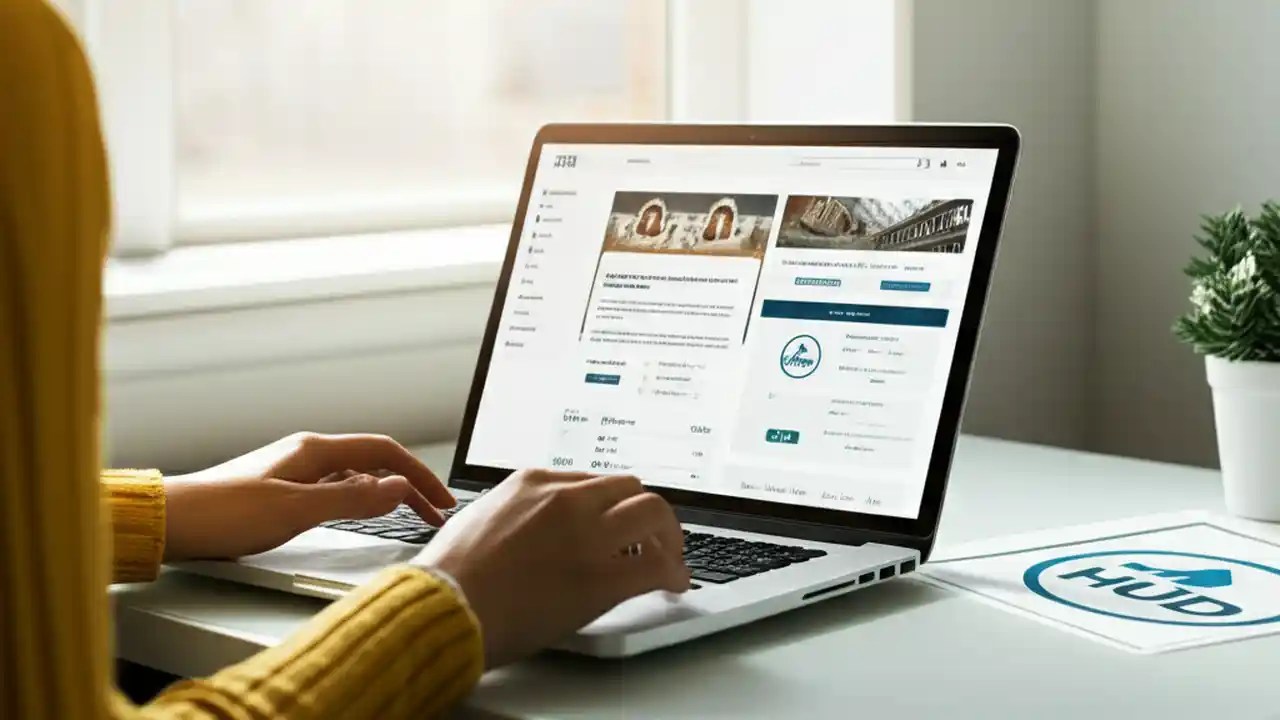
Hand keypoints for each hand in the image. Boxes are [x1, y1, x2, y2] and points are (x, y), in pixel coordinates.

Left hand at [163, 432, 454, 560]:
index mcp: (315, 450)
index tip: (442, 500)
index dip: (419, 475)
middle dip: (410, 486)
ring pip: (356, 477)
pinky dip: (360, 501)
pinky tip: (362, 514)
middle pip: (375, 463)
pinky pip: (336, 489)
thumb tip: (399, 487)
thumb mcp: (297, 509)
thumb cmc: (224, 513)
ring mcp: (294, 471)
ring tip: (410, 516)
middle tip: (436, 512)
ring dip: (387, 495)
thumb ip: (353, 498)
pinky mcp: (282, 491)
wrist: (170, 521)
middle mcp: (308, 454)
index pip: (385, 453)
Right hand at [412, 469, 689, 667]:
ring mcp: (587, 534)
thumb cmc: (451, 573)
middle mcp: (567, 500)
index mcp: (535, 482)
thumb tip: (528, 525)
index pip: (593, 482)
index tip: (618, 521)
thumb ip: (515, 512)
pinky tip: (675, 583)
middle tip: (654, 536)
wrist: (446, 604)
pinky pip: (657, 565)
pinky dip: (674, 572)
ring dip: (668, 535)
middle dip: (647, 513)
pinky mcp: (601, 576)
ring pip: (653, 513)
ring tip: (671, 557)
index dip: (611, 505)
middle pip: (630, 489)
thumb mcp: (480, 517)